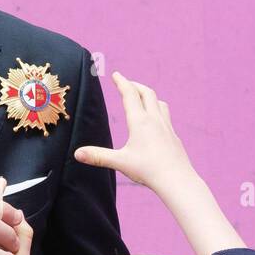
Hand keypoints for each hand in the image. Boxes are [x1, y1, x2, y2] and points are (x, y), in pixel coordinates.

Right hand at [74, 70, 194, 194]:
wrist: (177, 180)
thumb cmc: (149, 170)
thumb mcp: (120, 162)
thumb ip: (98, 156)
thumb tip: (77, 153)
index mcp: (140, 122)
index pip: (130, 95)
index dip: (122, 82)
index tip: (116, 74)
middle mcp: (155, 120)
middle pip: (147, 93)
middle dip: (135, 85)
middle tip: (126, 83)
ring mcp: (167, 127)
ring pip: (159, 102)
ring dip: (149, 95)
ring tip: (142, 98)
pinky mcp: (173, 136)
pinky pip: (166, 116)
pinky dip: (158, 110)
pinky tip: (155, 121)